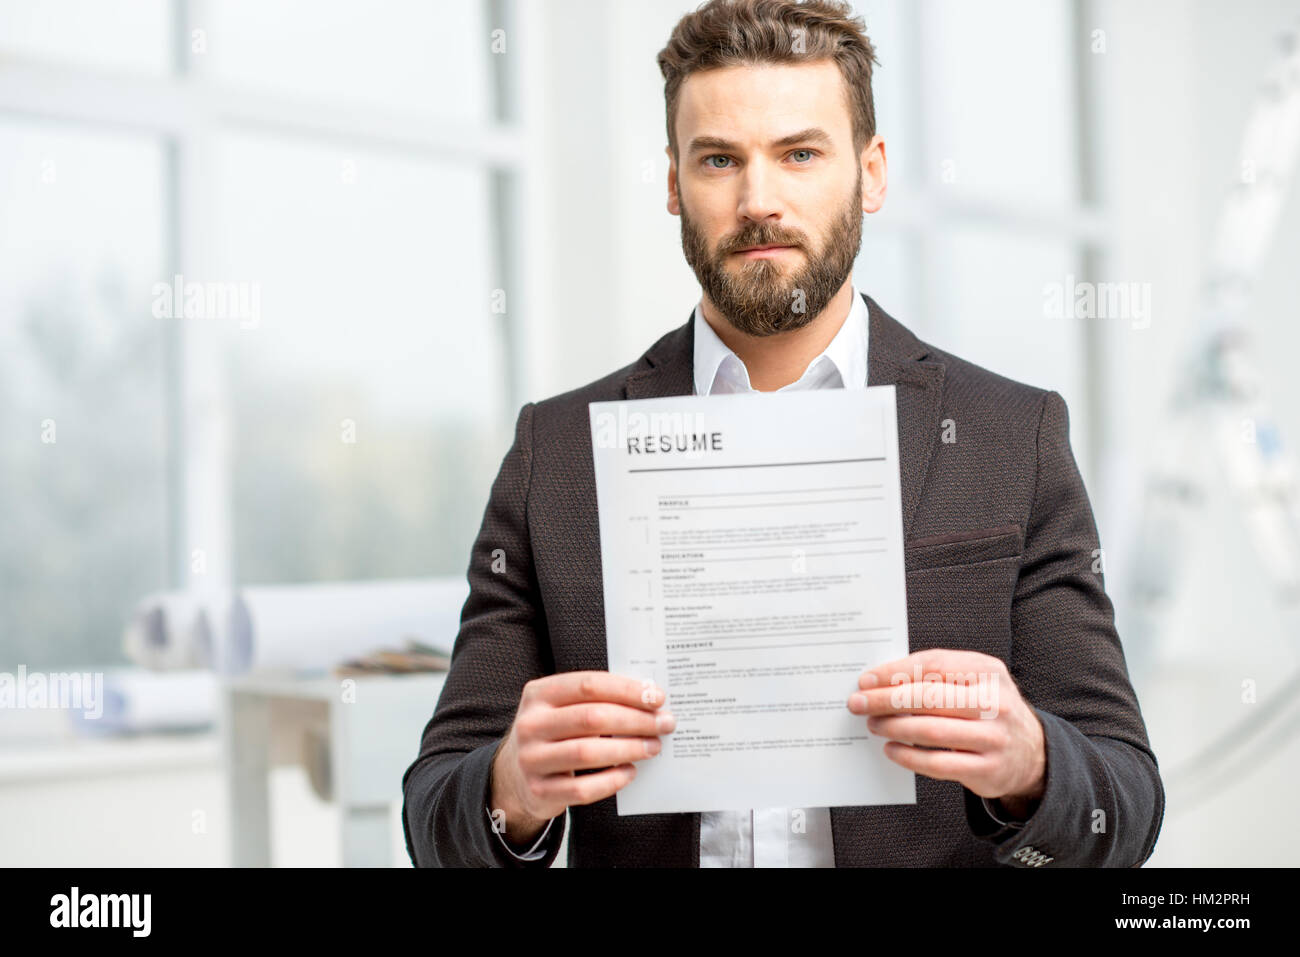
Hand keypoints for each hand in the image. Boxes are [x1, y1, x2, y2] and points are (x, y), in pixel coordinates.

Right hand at [490, 671, 674, 845]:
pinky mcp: (539, 791)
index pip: (589, 685)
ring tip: (653, 746)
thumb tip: (648, 699)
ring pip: (588, 752)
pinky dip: (613, 780)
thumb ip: (595, 699)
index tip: (657, 698)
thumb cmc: (552, 732)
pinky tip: (630, 771)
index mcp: (539, 694)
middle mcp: (531, 724)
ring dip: (629, 748)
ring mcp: (532, 759)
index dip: (627, 690)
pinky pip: (583, 788)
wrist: (513, 773)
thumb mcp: (561, 706)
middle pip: (592, 718)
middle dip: (636, 720)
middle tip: (664, 724)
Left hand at [846, 649, 1045, 807]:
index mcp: (988, 671)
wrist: (1030, 751)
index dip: (895, 672)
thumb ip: (937, 675)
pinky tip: (891, 749)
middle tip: (859, 703)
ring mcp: (994, 738)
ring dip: (893, 727)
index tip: (867, 680)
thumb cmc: (987, 708)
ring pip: (931, 731)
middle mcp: (995, 702)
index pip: (933, 665)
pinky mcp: (988, 769)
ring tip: (873, 724)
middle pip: (929, 697)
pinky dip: (908, 756)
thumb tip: (882, 679)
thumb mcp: (974, 680)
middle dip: (886, 700)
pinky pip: (938, 764)